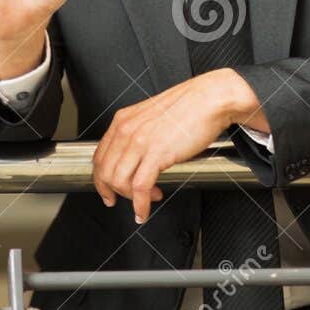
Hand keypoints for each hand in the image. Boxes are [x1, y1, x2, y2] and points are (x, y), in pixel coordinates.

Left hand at [91, 68, 266, 221]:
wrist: (209, 99)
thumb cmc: (188, 107)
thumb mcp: (151, 116)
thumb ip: (138, 133)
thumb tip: (135, 155)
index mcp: (123, 120)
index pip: (99, 156)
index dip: (101, 178)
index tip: (107, 189)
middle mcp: (126, 130)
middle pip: (104, 171)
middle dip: (112, 192)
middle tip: (122, 200)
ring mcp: (140, 142)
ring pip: (118, 181)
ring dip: (130, 198)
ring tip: (147, 198)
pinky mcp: (157, 154)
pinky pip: (139, 187)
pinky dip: (140, 205)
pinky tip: (144, 210)